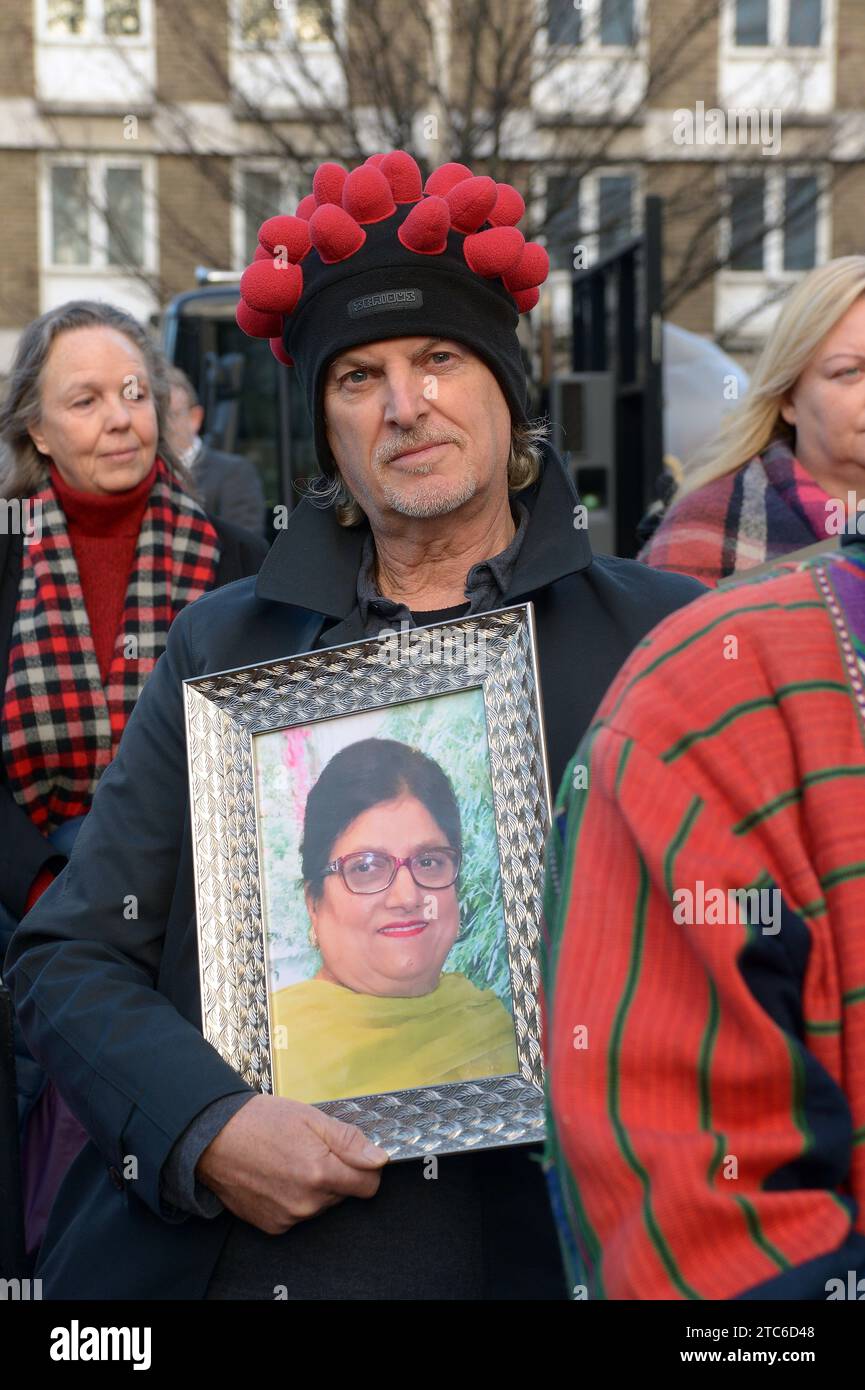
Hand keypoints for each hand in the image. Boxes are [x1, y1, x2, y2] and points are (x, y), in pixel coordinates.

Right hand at [196, 1094, 389, 1233]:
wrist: (213, 1138)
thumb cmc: (260, 1122)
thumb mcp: (311, 1118)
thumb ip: (349, 1141)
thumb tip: (380, 1158)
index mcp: (321, 1173)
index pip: (368, 1185)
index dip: (366, 1167)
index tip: (354, 1156)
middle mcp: (307, 1202)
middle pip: (344, 1193)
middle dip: (336, 1173)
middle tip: (311, 1149)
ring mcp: (289, 1217)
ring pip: (321, 1204)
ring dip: (315, 1186)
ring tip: (290, 1160)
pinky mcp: (273, 1225)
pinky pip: (298, 1214)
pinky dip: (294, 1198)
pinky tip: (277, 1177)